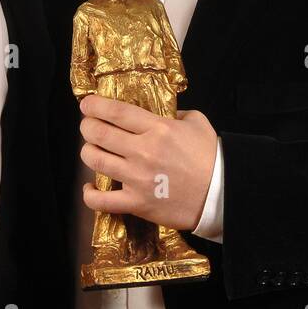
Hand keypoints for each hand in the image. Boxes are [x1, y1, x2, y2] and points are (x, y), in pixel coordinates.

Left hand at [79, 94, 217, 230]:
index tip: (87, 105)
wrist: (221, 194)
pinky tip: (90, 187)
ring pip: (95, 160)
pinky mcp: (137, 203)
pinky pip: (101, 201)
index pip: (117, 112)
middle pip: (99, 133)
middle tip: (88, 125)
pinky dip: (90, 194)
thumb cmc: (211, 158)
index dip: (95, 106)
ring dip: (88, 152)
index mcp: (158, 129)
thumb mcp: (197, 123)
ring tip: (92, 150)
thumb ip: (176, 114)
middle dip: (87, 126)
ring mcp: (137, 179)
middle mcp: (143, 151)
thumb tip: (160, 113)